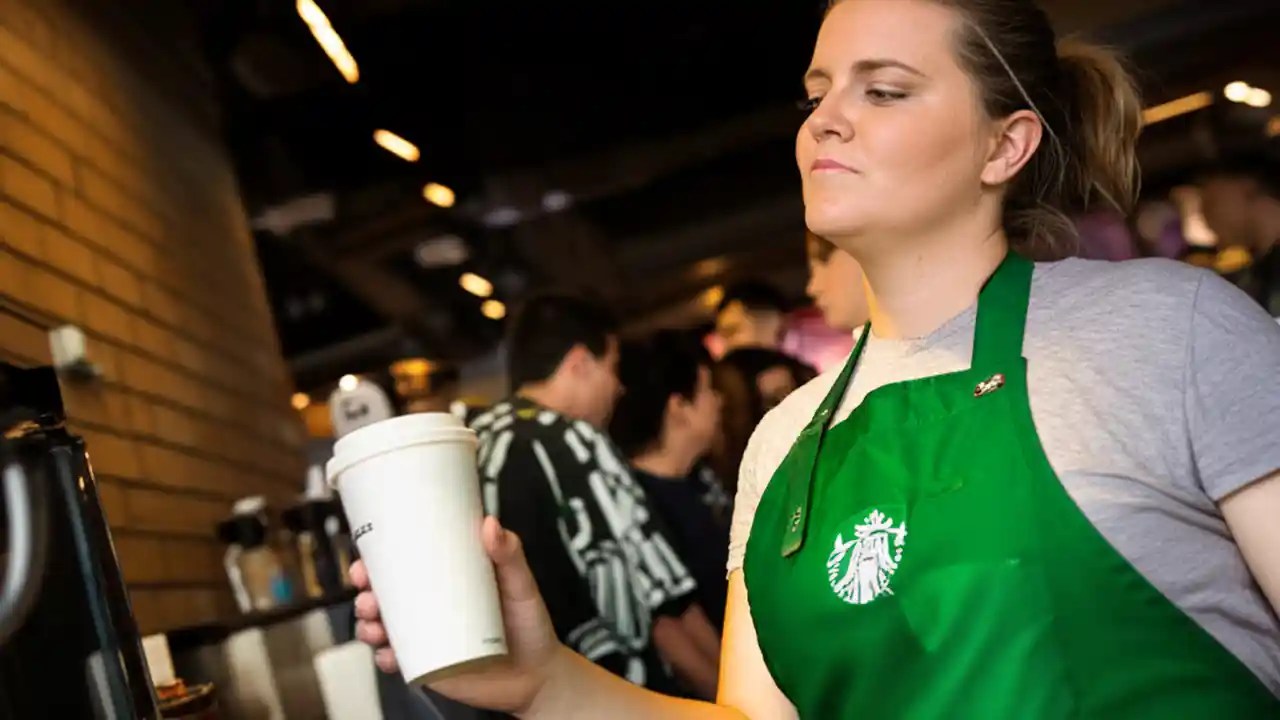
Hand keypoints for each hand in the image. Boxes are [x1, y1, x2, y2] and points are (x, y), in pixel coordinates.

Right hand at [352, 516, 565, 715]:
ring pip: (384, 628)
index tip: (367, 559)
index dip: (377, 561)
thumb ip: (510, 555)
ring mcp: (428, 637)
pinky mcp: (429, 665)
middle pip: (384, 596)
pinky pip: (397, 661)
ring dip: (368, 625)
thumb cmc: (529, 624)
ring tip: (375, 626)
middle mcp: (431, 607)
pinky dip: (385, 658)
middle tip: (368, 594)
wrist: (538, 676)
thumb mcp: (521, 584)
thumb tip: (490, 524)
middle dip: (365, 594)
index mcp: (447, 580)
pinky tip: (389, 655)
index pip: (404, 564)